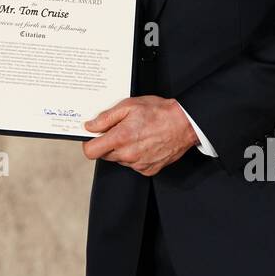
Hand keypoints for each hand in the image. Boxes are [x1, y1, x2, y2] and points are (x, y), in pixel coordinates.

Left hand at [82, 96, 196, 175]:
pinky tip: (145, 143)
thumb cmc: (160, 112)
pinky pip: (134, 165)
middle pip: (105, 155)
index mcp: (120, 138)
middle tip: (120, 129)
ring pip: (120, 160)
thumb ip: (106, 118)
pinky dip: (135, 156)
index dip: (89, 143)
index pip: (91, 151)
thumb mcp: (129, 106)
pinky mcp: (148, 170)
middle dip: (108, 143)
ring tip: (136, 134)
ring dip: (122, 149)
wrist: (185, 124)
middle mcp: (128, 155)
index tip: (93, 137)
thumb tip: (90, 126)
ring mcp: (138, 164)